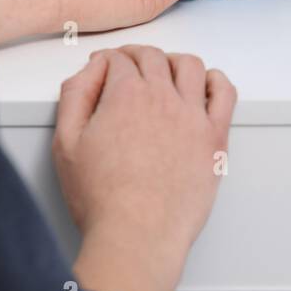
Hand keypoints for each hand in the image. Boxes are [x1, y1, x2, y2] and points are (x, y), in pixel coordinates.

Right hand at [55, 46, 235, 290]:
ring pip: (189, 66)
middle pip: (152, 57)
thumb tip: (89, 71)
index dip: (108, 60)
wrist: (137, 235)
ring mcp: (193, 116)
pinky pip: (225, 93)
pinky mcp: (215, 138)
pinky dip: (216, 80)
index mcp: (125, 95)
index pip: (118, 59)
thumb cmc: (102, 199)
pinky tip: (206, 85)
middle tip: (128, 64)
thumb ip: (75, 97)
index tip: (105, 67)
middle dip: (135, 55)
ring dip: (173, 61)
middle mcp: (162, 98)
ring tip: (165, 70)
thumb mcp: (66, 143)